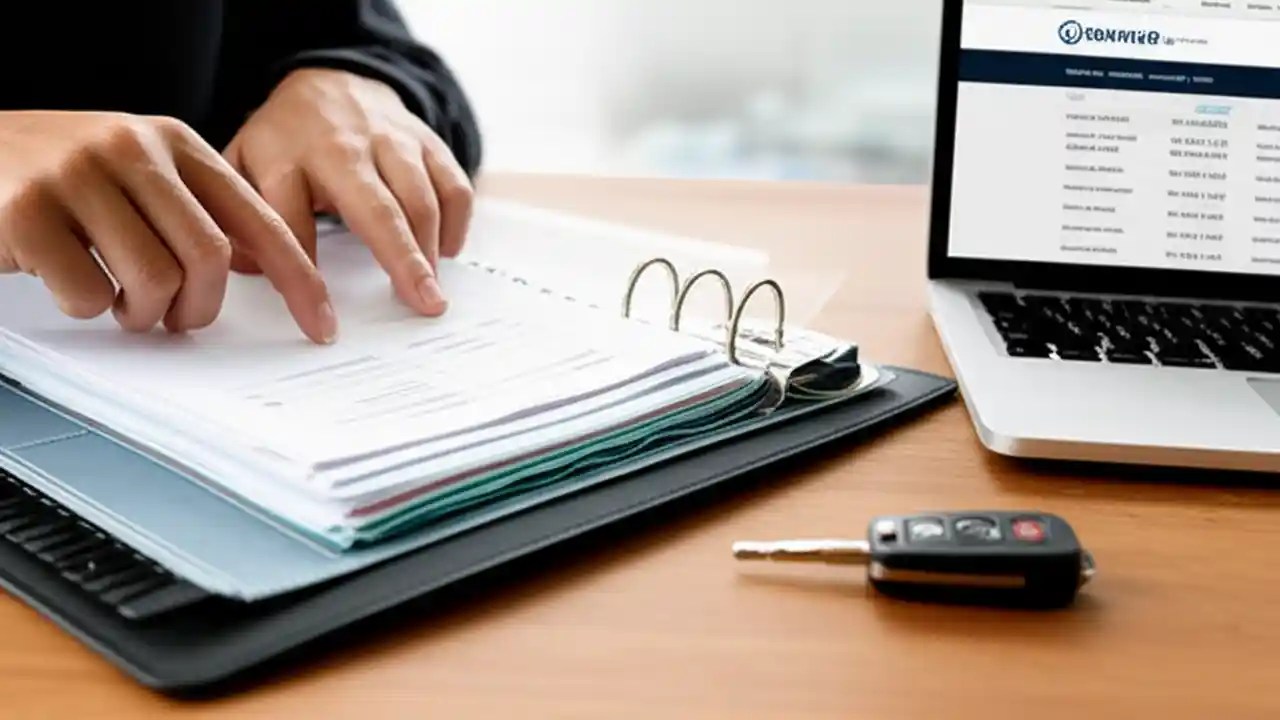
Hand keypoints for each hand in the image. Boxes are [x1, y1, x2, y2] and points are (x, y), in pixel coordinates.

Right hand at [0, 111, 335, 342]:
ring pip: (153, 281)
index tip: (320, 324)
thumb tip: (259, 269)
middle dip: (199, 307)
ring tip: (120, 299)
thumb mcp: (143, 171)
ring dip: (142, 313)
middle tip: (175, 316)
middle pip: (209, 259)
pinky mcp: (26, 211)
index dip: (298, 279)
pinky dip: (86, 308)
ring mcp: (77, 175)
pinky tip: (71, 281)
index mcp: (176, 142)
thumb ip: (198, 208)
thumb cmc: (67, 176)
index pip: (259, 220)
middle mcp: (132, 149)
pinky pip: (86, 294)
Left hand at [224, 68, 474, 316]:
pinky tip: (446, 251)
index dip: (303, 277)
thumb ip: (238, 215)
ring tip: (431, 291)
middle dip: (402, 260)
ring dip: (431, 249)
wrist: (329, 81)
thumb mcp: (242, 166)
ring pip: (420, 198)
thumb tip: (243, 271)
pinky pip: (452, 183)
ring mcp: (389, 140)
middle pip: (375, 209)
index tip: (323, 326)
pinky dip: (455, 222)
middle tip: (423, 304)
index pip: (290, 223)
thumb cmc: (286, 142)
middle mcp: (341, 146)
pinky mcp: (426, 140)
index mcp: (284, 157)